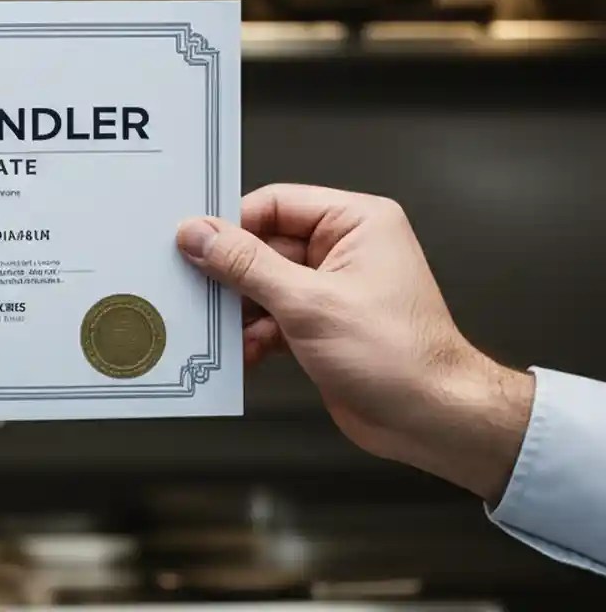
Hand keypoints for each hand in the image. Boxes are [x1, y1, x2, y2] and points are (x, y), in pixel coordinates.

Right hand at [177, 184, 532, 503]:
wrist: (431, 418)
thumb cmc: (399, 355)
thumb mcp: (308, 302)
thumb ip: (246, 265)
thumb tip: (200, 235)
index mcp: (356, 223)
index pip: (275, 204)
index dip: (231, 223)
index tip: (192, 243)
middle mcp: (346, 249)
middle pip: (264, 246)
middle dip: (232, 275)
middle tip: (196, 291)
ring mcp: (332, 288)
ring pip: (263, 285)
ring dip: (240, 311)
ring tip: (221, 330)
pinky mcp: (322, 324)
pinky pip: (273, 317)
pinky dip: (255, 335)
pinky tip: (245, 354)